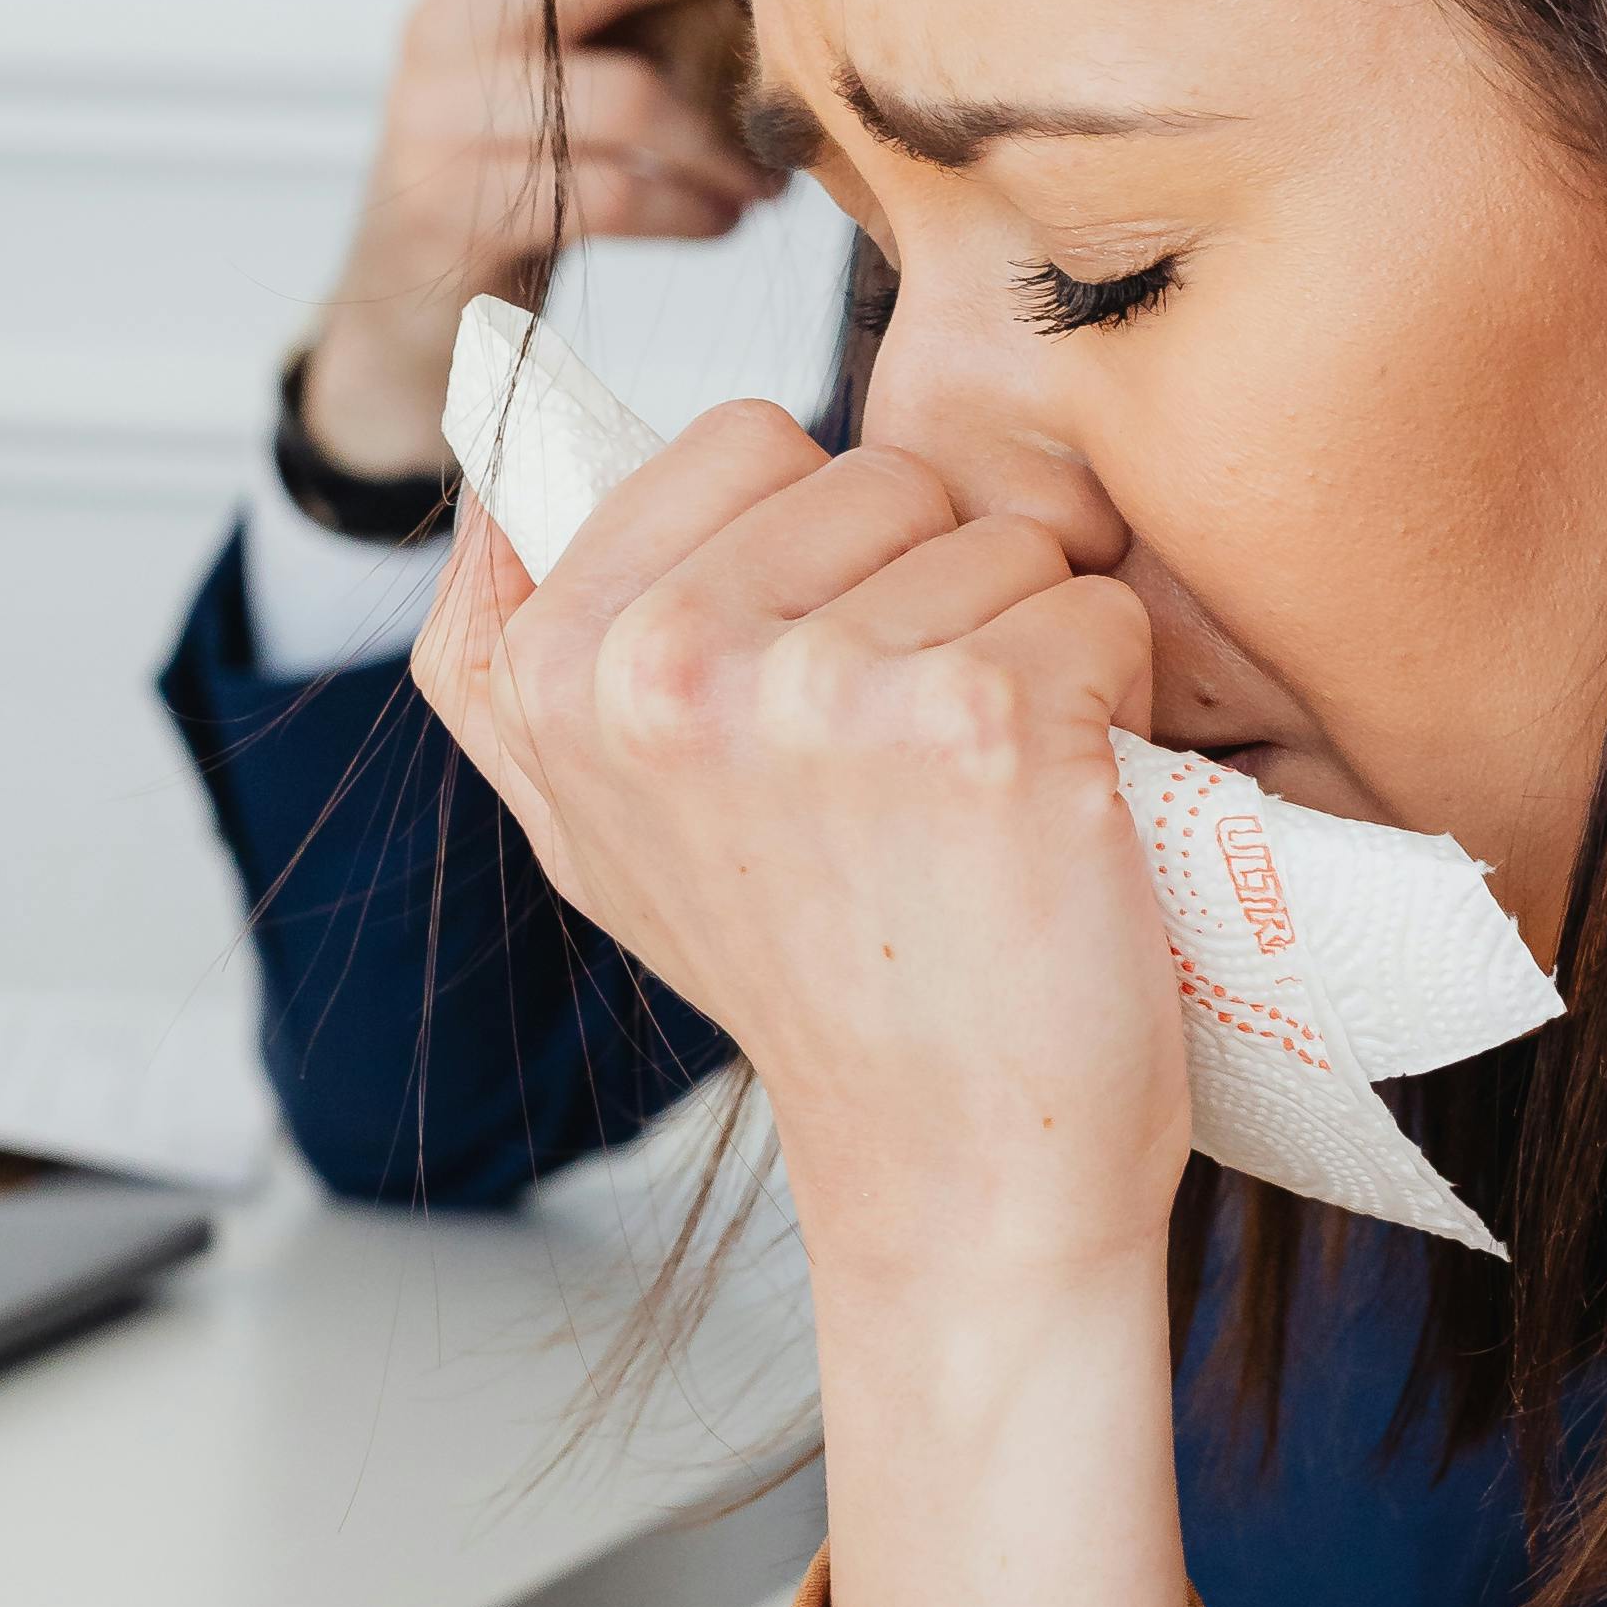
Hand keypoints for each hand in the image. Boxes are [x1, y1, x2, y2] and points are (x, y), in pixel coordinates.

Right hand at [296, 0, 776, 482]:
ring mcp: (440, 111)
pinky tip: (728, 217)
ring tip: (774, 172)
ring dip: (719, 139)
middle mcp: (448, 16)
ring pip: (616, 98)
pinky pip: (606, 195)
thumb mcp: (562, 45)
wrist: (422, 288)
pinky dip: (688, 207)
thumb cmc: (532, 146)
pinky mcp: (453, 205)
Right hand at [421, 405, 1182, 1303]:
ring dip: (1025, 643)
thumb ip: (511, 642)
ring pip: (1001, 534)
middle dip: (930, 586)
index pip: (742, 440)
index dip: (816, 544)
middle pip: (880, 473)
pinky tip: (1058, 802)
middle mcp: (670, 669)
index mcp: (560, 669)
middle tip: (912, 753)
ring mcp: (826, 694)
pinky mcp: (984, 721)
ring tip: (979, 788)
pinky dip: (1113, 691)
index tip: (816, 675)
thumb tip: (493, 451)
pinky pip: (1095, 603)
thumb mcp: (587, 823)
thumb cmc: (807, 979)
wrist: (956, 1166)